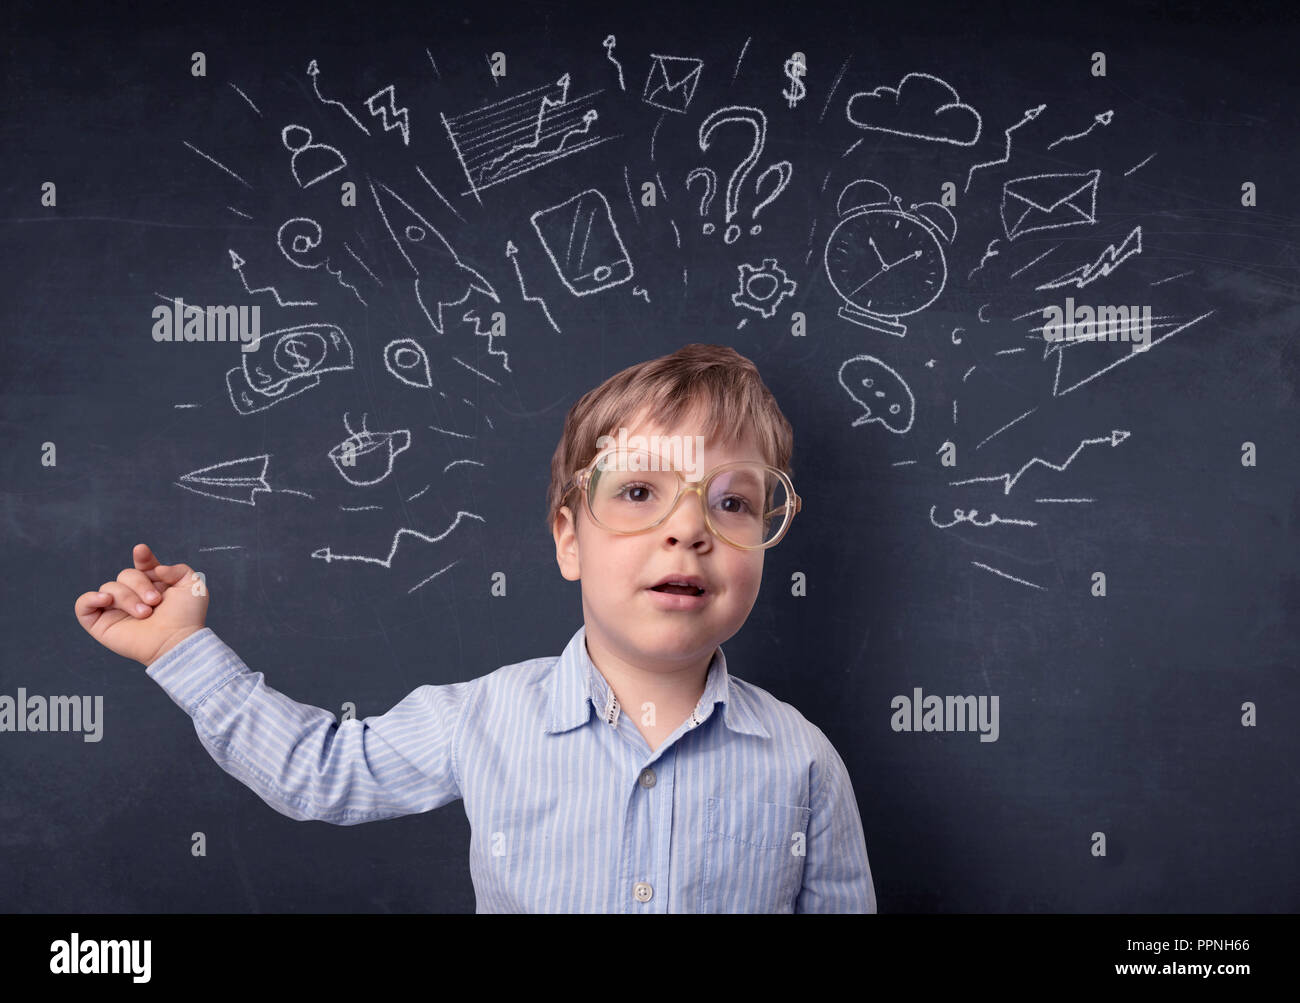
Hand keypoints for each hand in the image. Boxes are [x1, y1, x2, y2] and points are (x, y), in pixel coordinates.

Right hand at [74, 544, 209, 665]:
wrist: (177, 641)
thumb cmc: (186, 617)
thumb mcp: (192, 585)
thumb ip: (178, 568)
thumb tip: (154, 568)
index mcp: (153, 585)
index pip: (142, 565)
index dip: (142, 558)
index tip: (142, 552)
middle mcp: (133, 596)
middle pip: (125, 574)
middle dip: (141, 584)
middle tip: (155, 602)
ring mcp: (115, 609)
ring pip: (109, 587)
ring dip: (128, 598)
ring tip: (145, 614)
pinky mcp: (101, 623)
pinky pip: (83, 604)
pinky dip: (90, 598)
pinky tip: (106, 600)